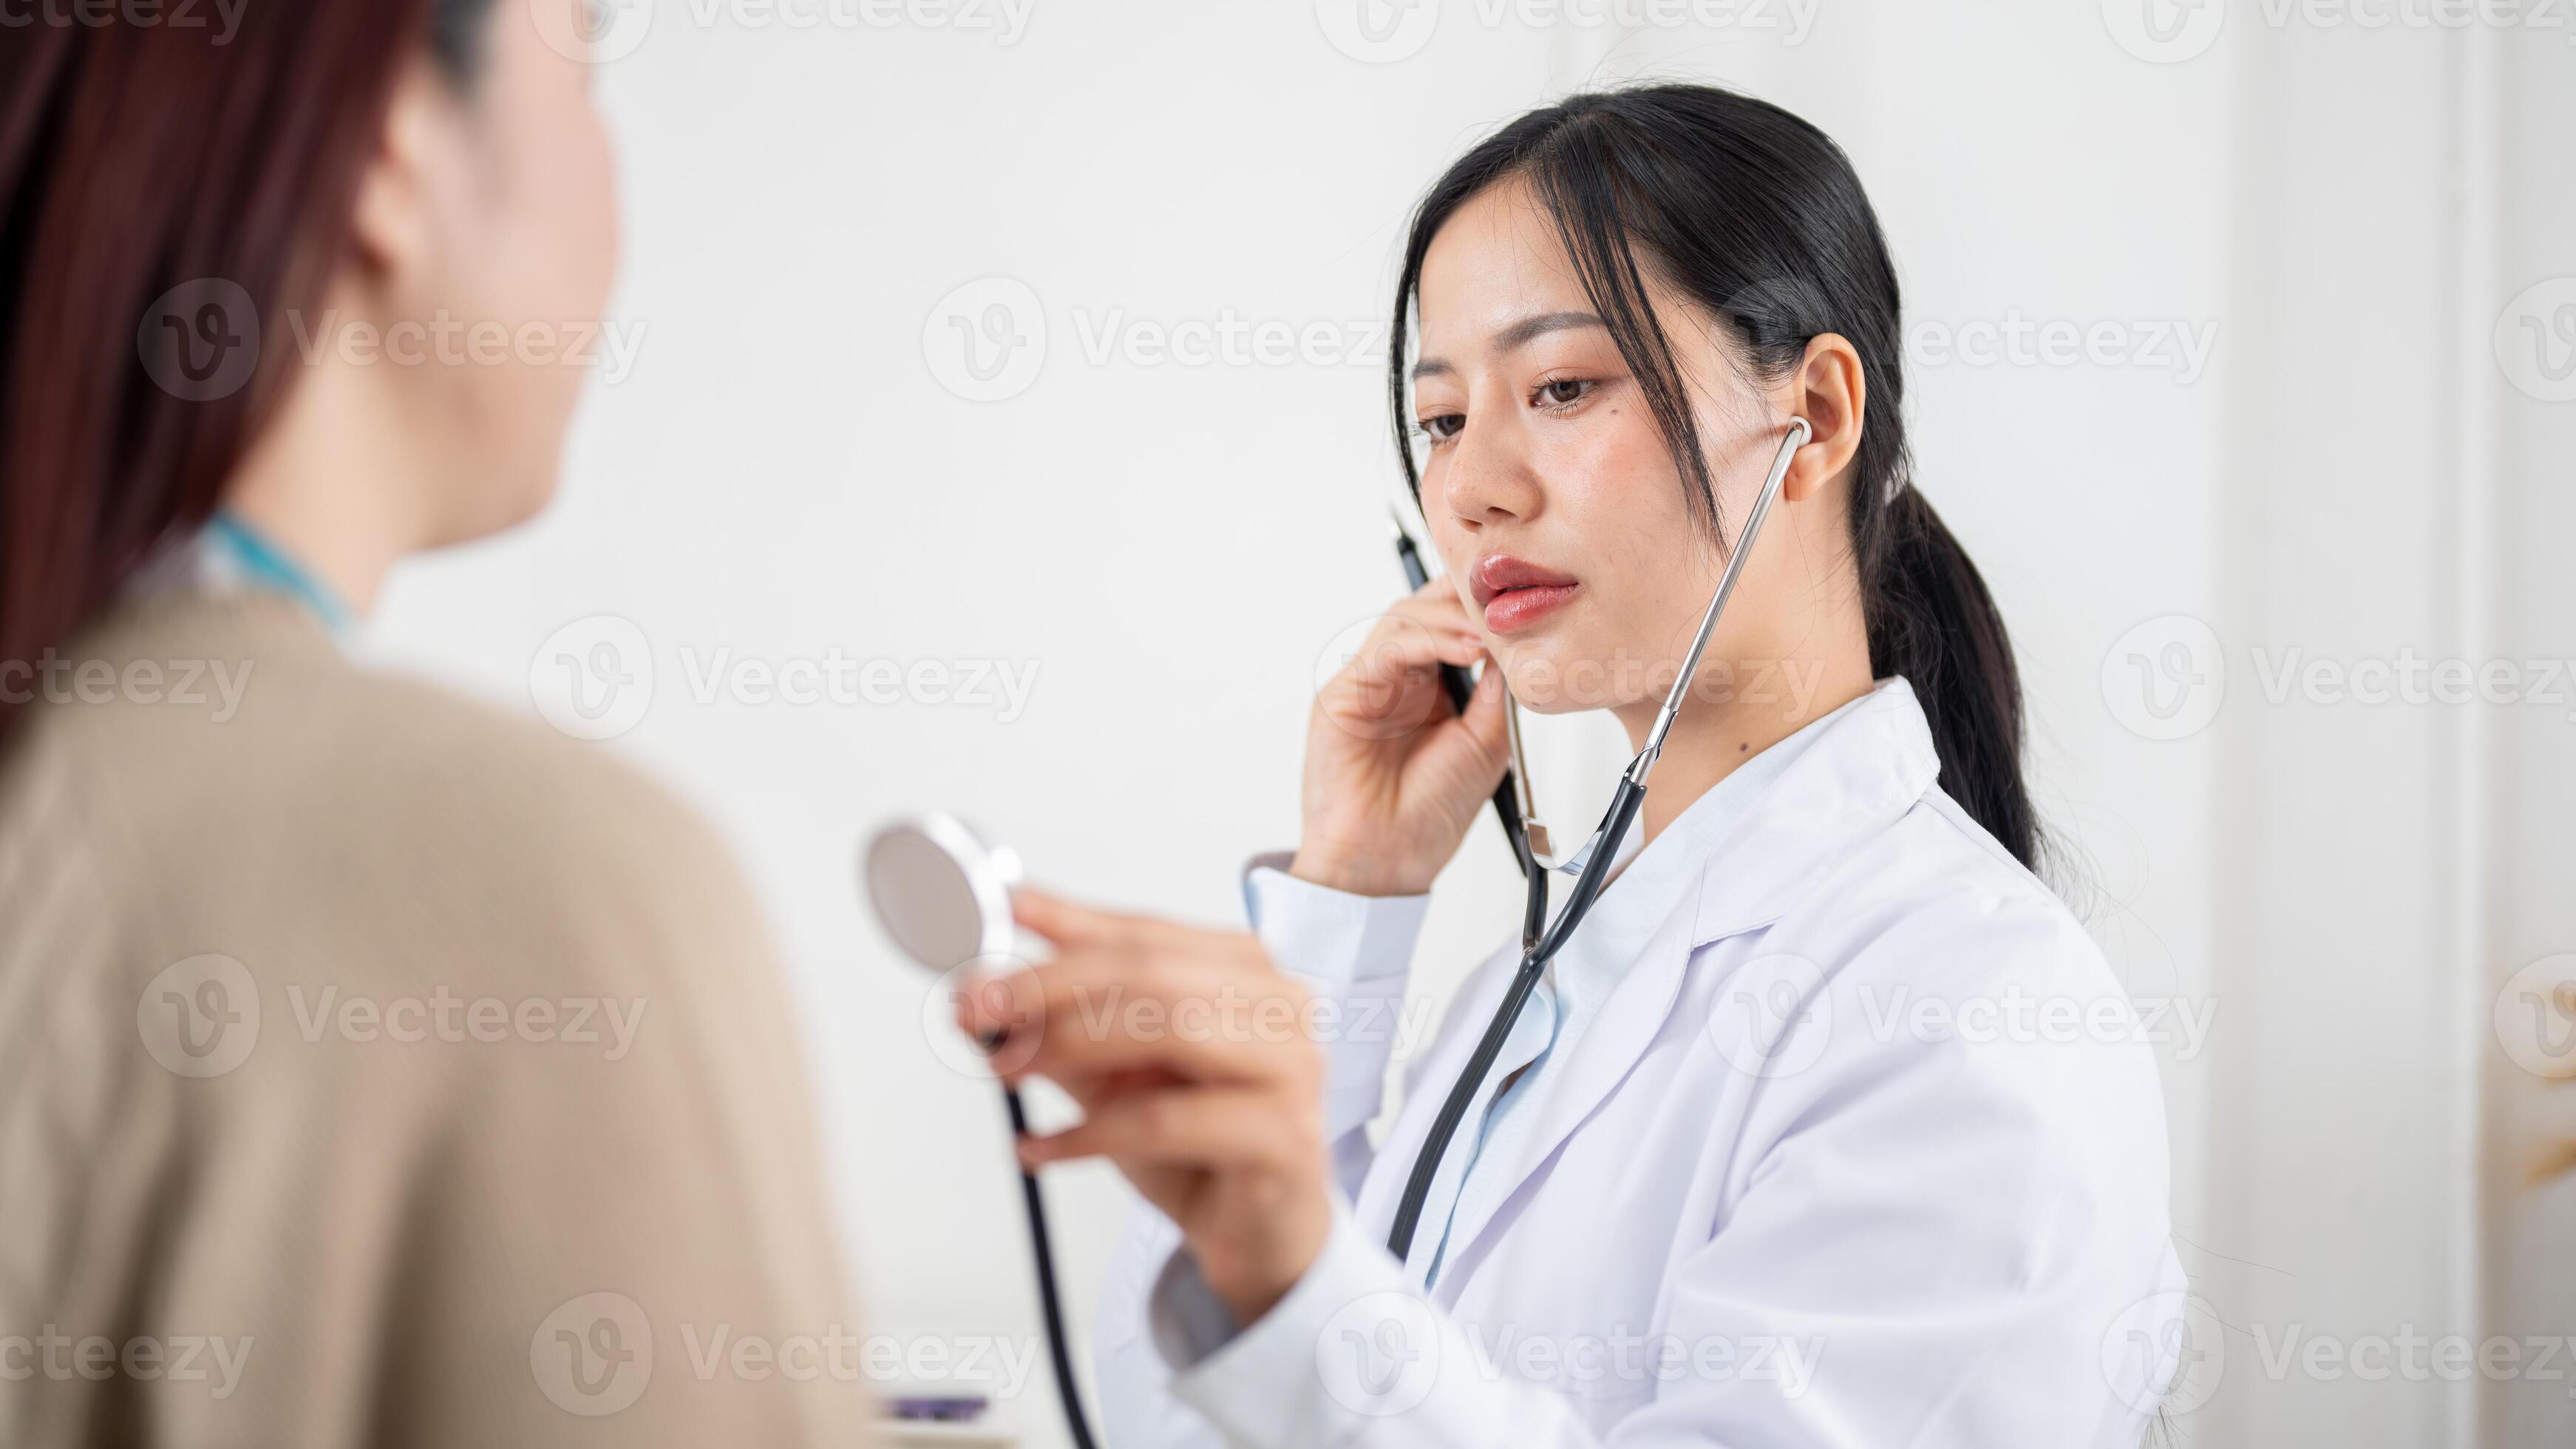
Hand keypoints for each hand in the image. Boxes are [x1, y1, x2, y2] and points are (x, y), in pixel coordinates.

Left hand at [967, 889, 1331, 1325]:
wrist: (1259, 1239)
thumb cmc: (1196, 1149)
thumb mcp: (1116, 1075)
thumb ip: (1063, 1027)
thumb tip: (983, 993)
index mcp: (1244, 970)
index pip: (1144, 932)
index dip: (1065, 923)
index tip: (998, 918)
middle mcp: (1279, 1004)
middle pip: (1152, 971)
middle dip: (1050, 986)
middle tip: (978, 1008)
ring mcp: (1291, 1066)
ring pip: (1168, 1027)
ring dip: (1068, 1044)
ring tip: (1006, 1068)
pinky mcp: (1282, 1136)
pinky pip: (1165, 1121)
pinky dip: (1088, 1132)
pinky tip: (1038, 1149)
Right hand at [1294, 578, 1510, 896]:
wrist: (1387, 860)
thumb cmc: (1429, 813)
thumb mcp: (1487, 742)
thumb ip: (1497, 690)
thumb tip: (1513, 642)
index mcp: (1429, 687)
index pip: (1450, 623)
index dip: (1480, 604)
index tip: (1521, 597)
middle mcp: (1395, 677)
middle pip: (1424, 607)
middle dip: (1463, 596)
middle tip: (1505, 600)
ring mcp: (1367, 681)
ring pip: (1402, 618)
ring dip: (1450, 619)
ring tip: (1489, 634)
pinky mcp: (1342, 692)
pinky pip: (1384, 648)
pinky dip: (1426, 640)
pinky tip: (1464, 650)